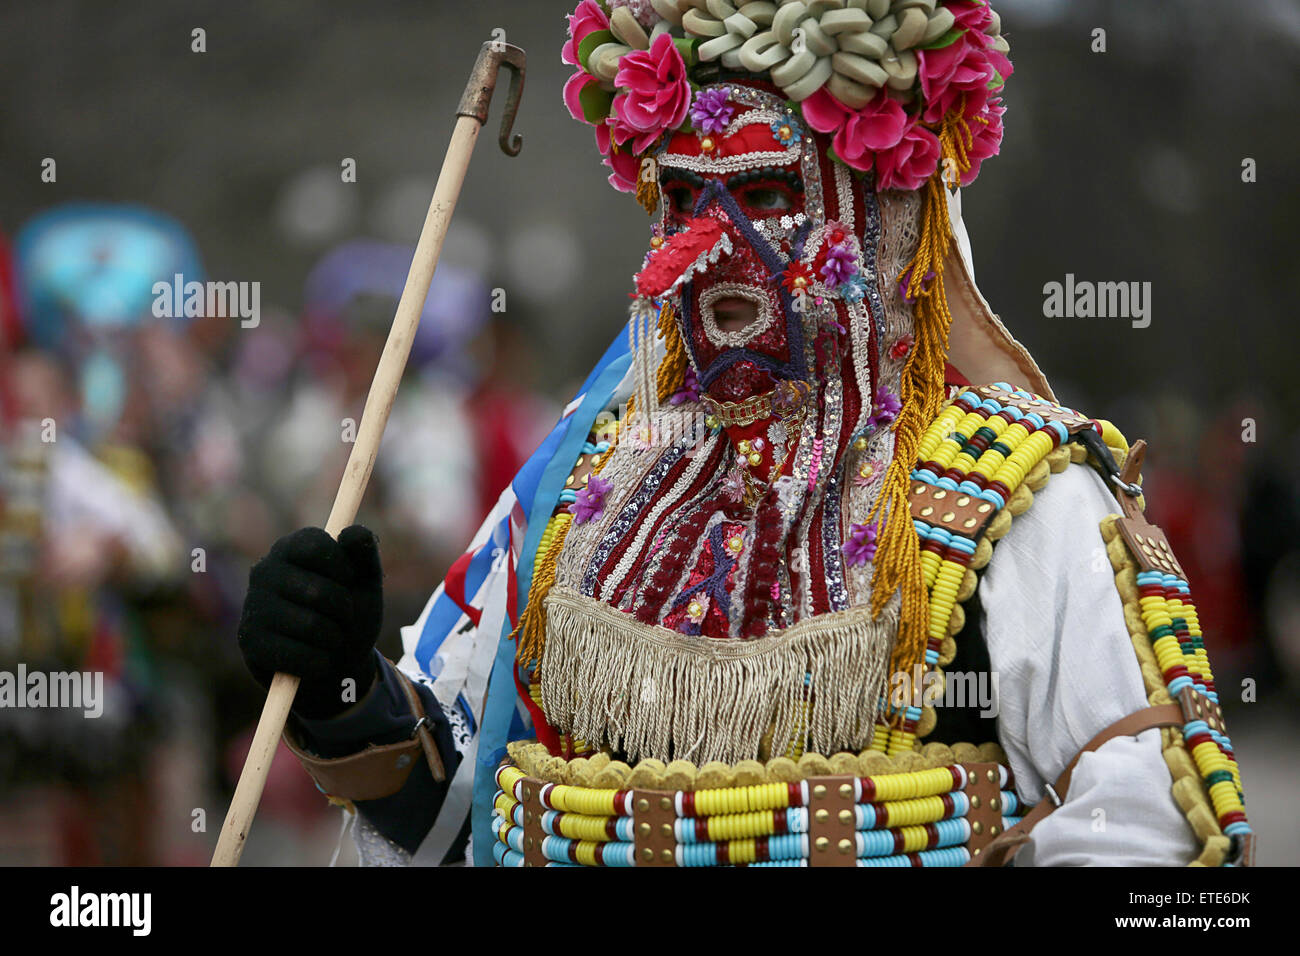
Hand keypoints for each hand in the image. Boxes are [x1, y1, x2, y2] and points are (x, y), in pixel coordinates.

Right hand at [237, 525, 382, 718]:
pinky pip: (299, 656)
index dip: (343, 567)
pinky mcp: (249, 642)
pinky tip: (316, 659)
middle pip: (318, 591)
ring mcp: (253, 607)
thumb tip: (351, 532)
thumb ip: (365, 553)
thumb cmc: (349, 615)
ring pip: (311, 627)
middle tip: (343, 617)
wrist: (336, 665)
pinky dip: (320, 662)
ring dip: (335, 639)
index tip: (349, 580)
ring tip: (330, 639)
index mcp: (290, 548)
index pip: (316, 545)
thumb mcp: (365, 582)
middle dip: (344, 611)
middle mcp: (264, 572)